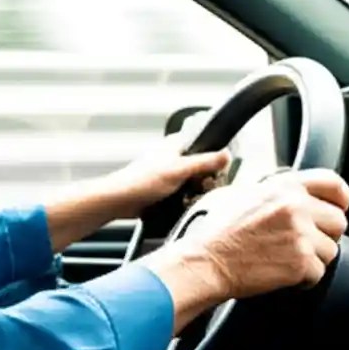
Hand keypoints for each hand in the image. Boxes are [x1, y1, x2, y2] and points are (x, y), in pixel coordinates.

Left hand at [102, 133, 231, 218]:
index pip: (207, 145)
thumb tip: (227, 155)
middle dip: (204, 180)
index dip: (215, 159)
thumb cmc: (143, 181)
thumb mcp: (180, 169)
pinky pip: (184, 194)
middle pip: (202, 167)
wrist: (121, 200)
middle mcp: (174, 156)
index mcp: (177, 144)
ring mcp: (170, 173)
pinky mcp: (165, 189)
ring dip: (195, 193)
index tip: (217, 172)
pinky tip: (182, 205)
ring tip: (188, 198)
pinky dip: (185, 200)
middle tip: (200, 188)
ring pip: (194, 182)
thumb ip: (205, 162)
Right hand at [141, 168, 348, 329]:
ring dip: (313, 259)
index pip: (333, 184)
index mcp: (284, 187)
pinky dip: (303, 278)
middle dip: (324, 235)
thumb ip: (272, 190)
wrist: (206, 261)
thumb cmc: (215, 231)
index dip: (341, 198)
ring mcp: (300, 235)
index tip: (338, 208)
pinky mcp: (300, 262)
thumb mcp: (241, 193)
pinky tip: (282, 273)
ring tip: (286, 259)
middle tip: (302, 243)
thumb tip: (290, 192)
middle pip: (338, 221)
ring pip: (331, 250)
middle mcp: (296, 207)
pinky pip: (318, 273)